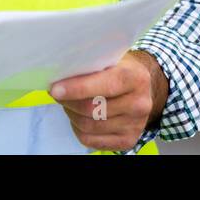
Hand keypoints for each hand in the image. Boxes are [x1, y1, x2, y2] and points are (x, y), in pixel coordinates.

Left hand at [48, 50, 167, 151]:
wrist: (144, 87)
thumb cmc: (120, 69)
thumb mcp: (111, 58)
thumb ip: (91, 64)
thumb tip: (60, 73)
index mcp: (136, 78)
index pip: (105, 85)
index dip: (77, 88)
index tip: (55, 89)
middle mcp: (139, 104)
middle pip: (92, 109)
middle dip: (68, 101)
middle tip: (57, 93)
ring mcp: (135, 125)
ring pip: (88, 126)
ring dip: (71, 114)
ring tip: (69, 103)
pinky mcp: (128, 141)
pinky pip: (91, 140)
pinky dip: (78, 129)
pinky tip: (79, 117)